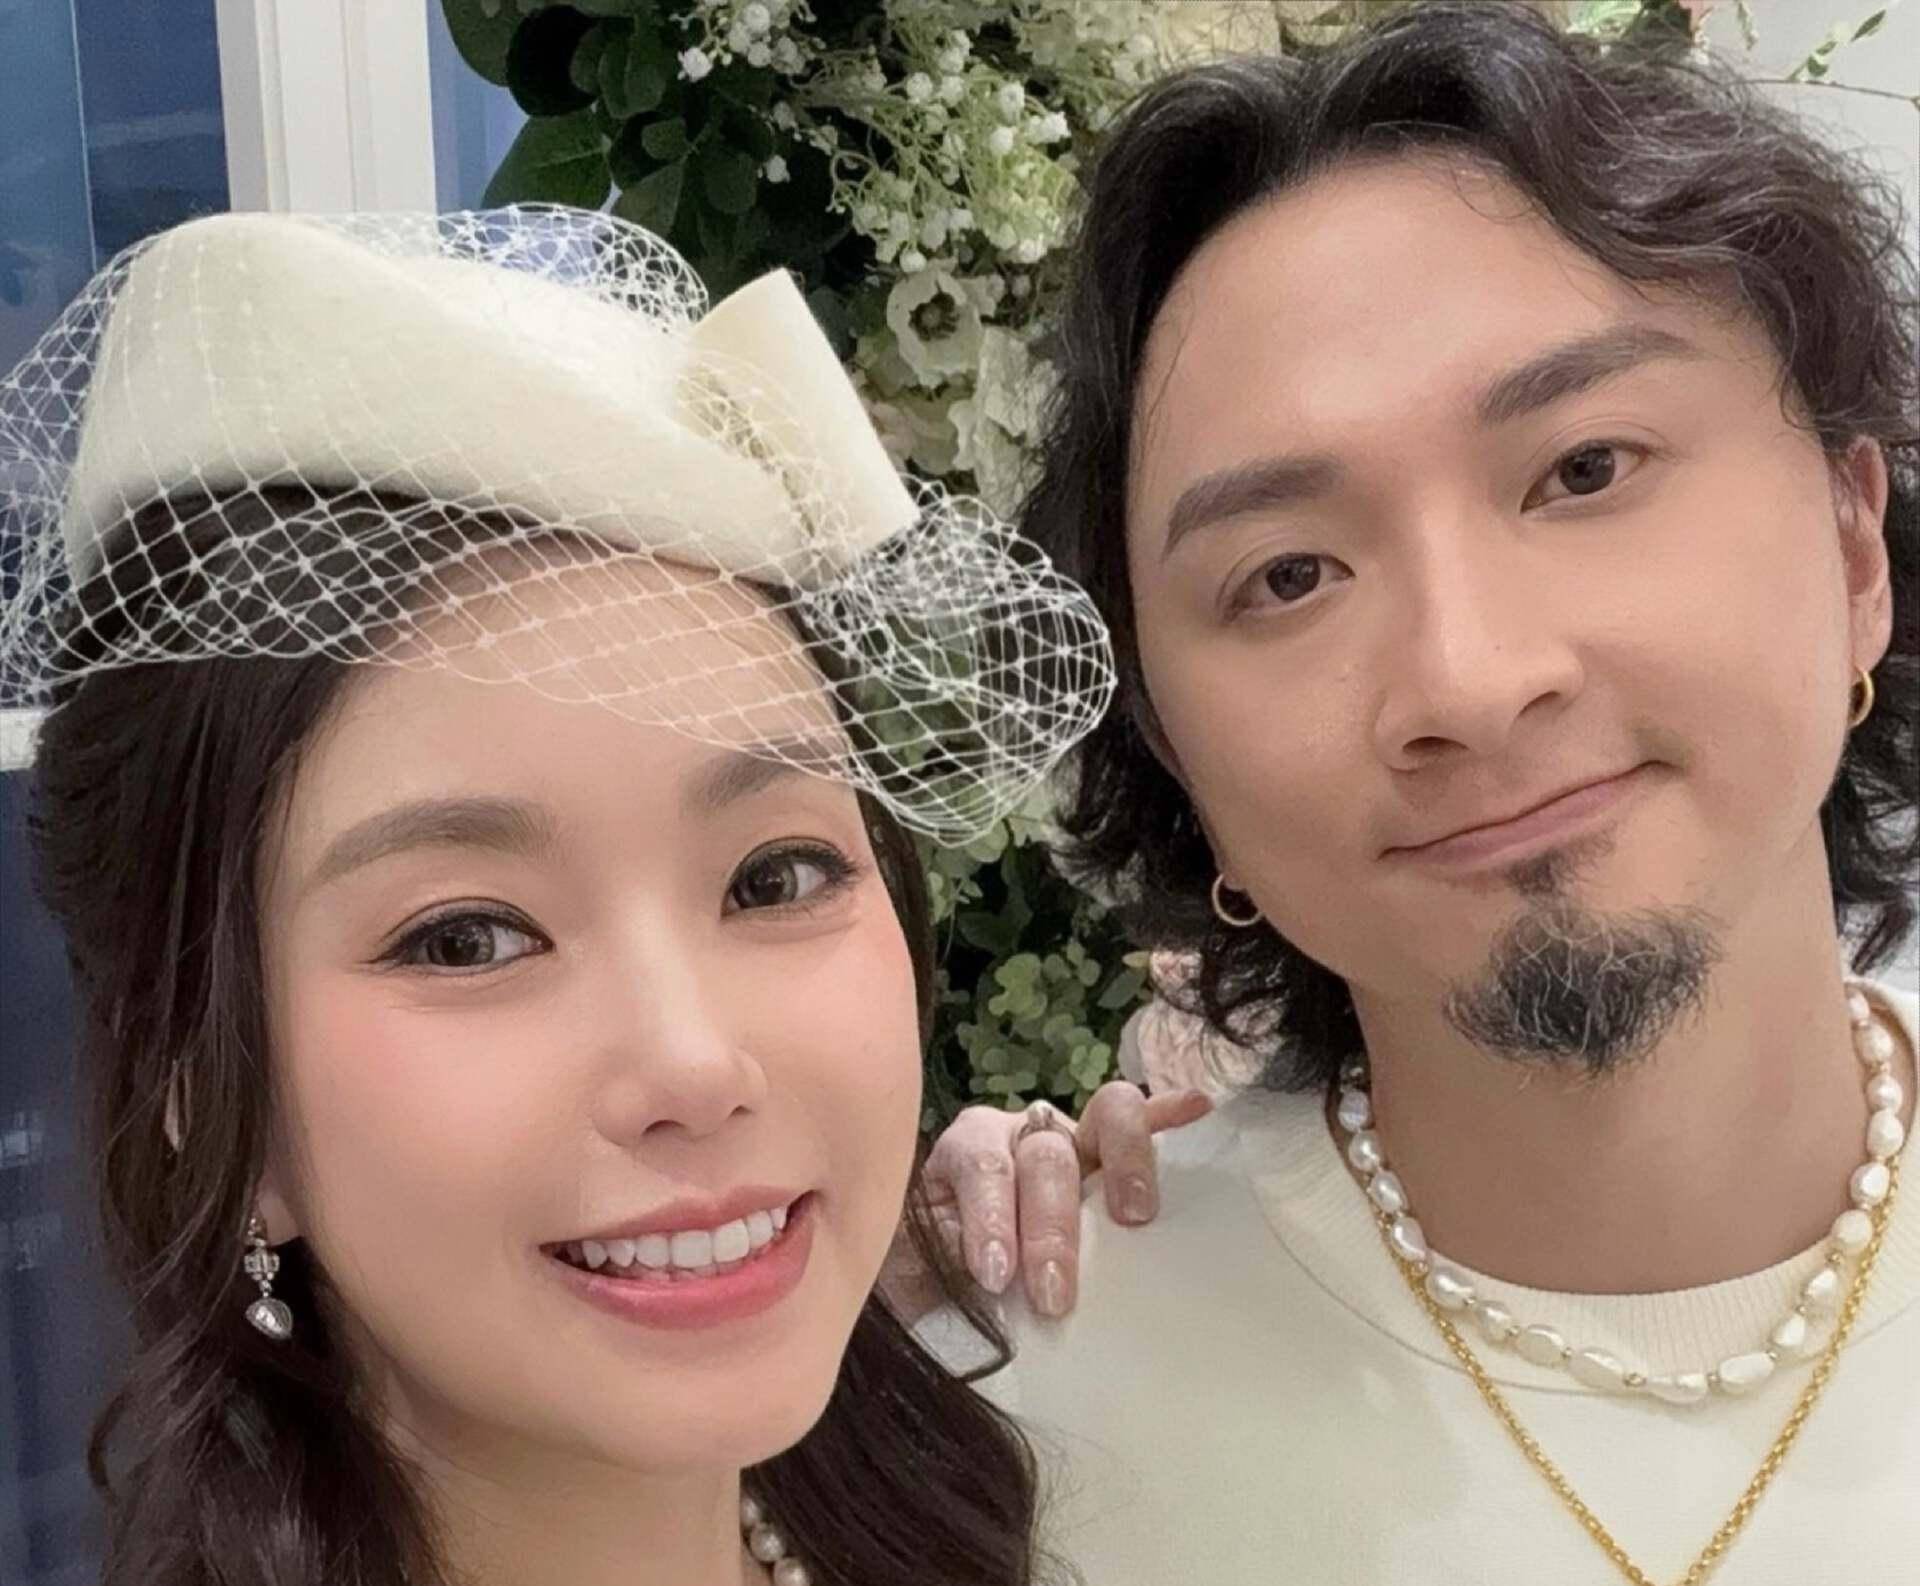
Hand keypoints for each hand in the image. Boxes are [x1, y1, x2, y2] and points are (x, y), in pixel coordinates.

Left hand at [921, 1082, 1211, 1317]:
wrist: (933, 1266)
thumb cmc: (928, 1267)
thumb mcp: (913, 1269)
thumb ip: (935, 1263)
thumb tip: (986, 1275)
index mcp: (965, 1150)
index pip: (981, 1166)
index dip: (990, 1218)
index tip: (995, 1274)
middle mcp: (1021, 1131)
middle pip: (1047, 1155)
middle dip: (1052, 1226)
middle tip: (1053, 1294)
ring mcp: (1072, 1137)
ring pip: (1105, 1119)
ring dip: (1125, 1164)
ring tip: (1135, 1215)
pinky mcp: (1109, 1154)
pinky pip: (1144, 1123)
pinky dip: (1168, 1114)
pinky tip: (1198, 1106)